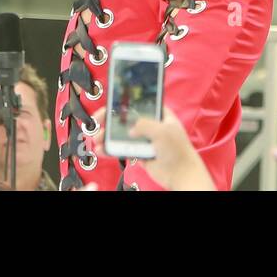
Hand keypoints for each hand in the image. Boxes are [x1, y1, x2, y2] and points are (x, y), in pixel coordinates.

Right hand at [88, 105, 214, 190]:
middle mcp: (149, 124)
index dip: (123, 102)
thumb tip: (130, 130)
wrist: (180, 174)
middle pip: (126, 118)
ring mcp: (143, 138)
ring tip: (96, 140)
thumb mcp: (162, 131)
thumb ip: (144, 125)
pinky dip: (111, 149)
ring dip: (107, 136)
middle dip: (110, 120)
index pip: (138, 103)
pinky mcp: (139, 152)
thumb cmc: (176, 148)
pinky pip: (122, 148)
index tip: (108, 105)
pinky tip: (101, 150)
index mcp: (158, 113)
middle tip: (97, 122)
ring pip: (121, 134)